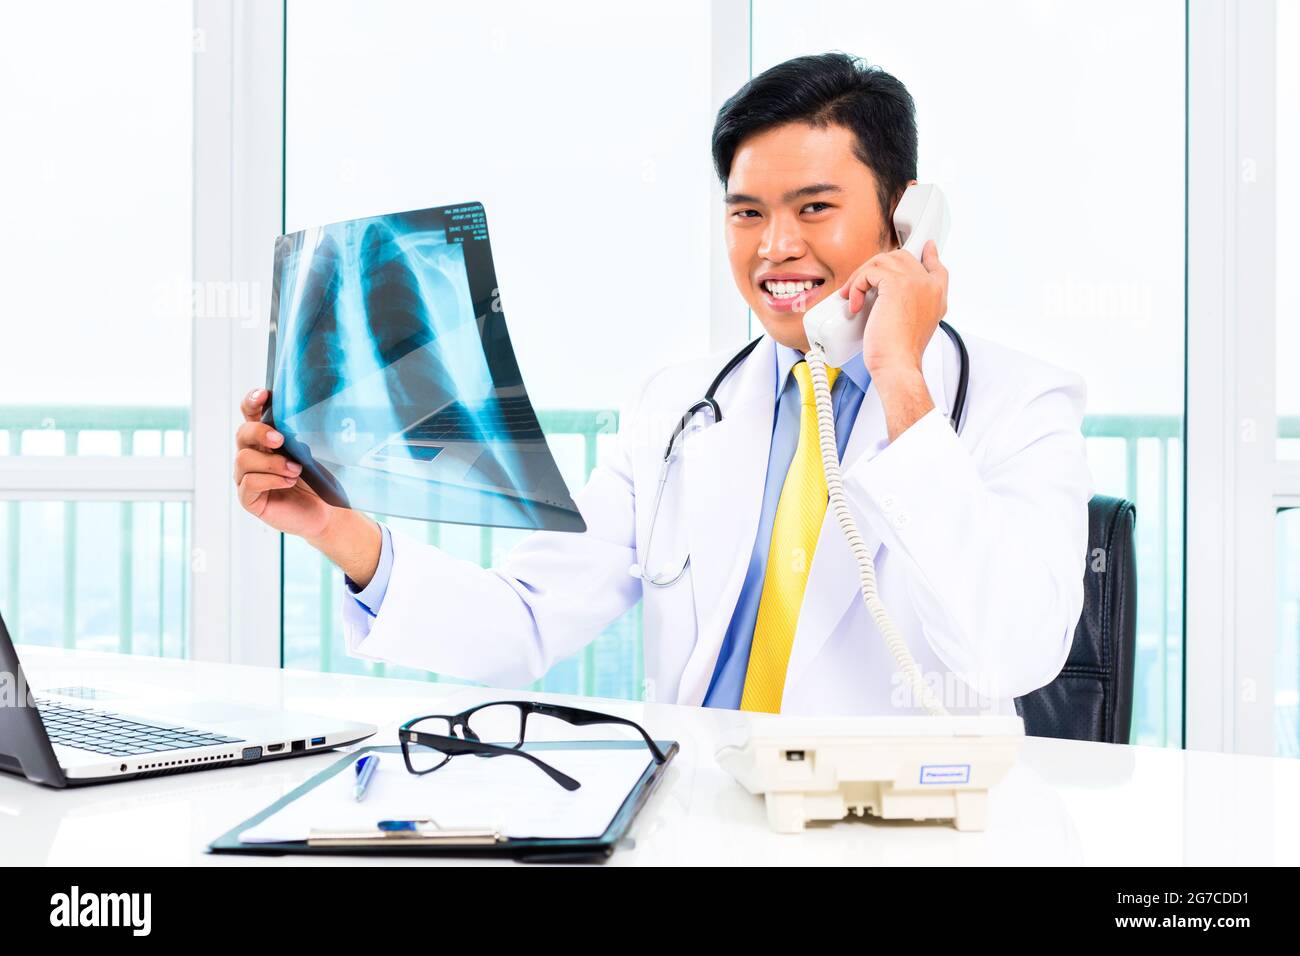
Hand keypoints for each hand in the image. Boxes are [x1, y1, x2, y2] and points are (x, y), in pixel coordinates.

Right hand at [234, 388, 330, 538]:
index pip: (251, 414)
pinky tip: (288, 482)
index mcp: (266, 438)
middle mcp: (252, 455)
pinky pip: (249, 483)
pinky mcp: (250, 498)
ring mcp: (247, 476)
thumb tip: (299, 412)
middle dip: (260, 432)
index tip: (263, 395)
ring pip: (244, 459)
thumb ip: (299, 433)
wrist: (327, 510)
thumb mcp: (312, 451)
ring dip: (272, 463)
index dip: (252, 401)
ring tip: (295, 470)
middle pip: (242, 434)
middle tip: (280, 439)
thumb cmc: (318, 479)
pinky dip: (270, 480)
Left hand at [837, 239, 948, 377]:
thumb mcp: (912, 327)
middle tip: (861, 285)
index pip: (936, 267)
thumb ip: (910, 306)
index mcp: (937, 296)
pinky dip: (856, 286)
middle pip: (902, 257)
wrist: (898, 364)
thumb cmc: (900, 353)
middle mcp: (930, 286)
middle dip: (877, 268)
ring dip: (861, 277)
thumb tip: (887, 296)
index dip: (930, 255)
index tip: (926, 247)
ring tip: (853, 297)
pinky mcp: (896, 283)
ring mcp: (915, 281)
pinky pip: (869, 272)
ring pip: (883, 261)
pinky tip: (855, 304)